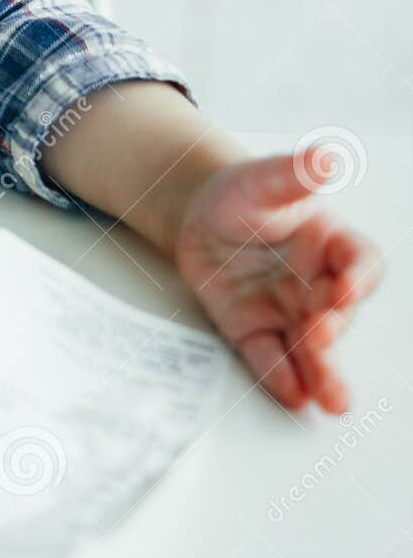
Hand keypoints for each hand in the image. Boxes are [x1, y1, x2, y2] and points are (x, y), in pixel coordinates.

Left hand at [173, 150, 383, 413]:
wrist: (196, 217)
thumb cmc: (240, 194)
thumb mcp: (261, 178)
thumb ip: (293, 173)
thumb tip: (326, 157)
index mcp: (329, 242)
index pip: (359, 263)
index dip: (358, 277)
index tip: (346, 287)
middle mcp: (315, 282)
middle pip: (337, 313)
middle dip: (333, 330)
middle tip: (322, 340)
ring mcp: (286, 310)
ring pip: (310, 346)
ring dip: (323, 372)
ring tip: (332, 400)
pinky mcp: (253, 329)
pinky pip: (268, 356)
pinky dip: (278, 375)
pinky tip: (291, 394)